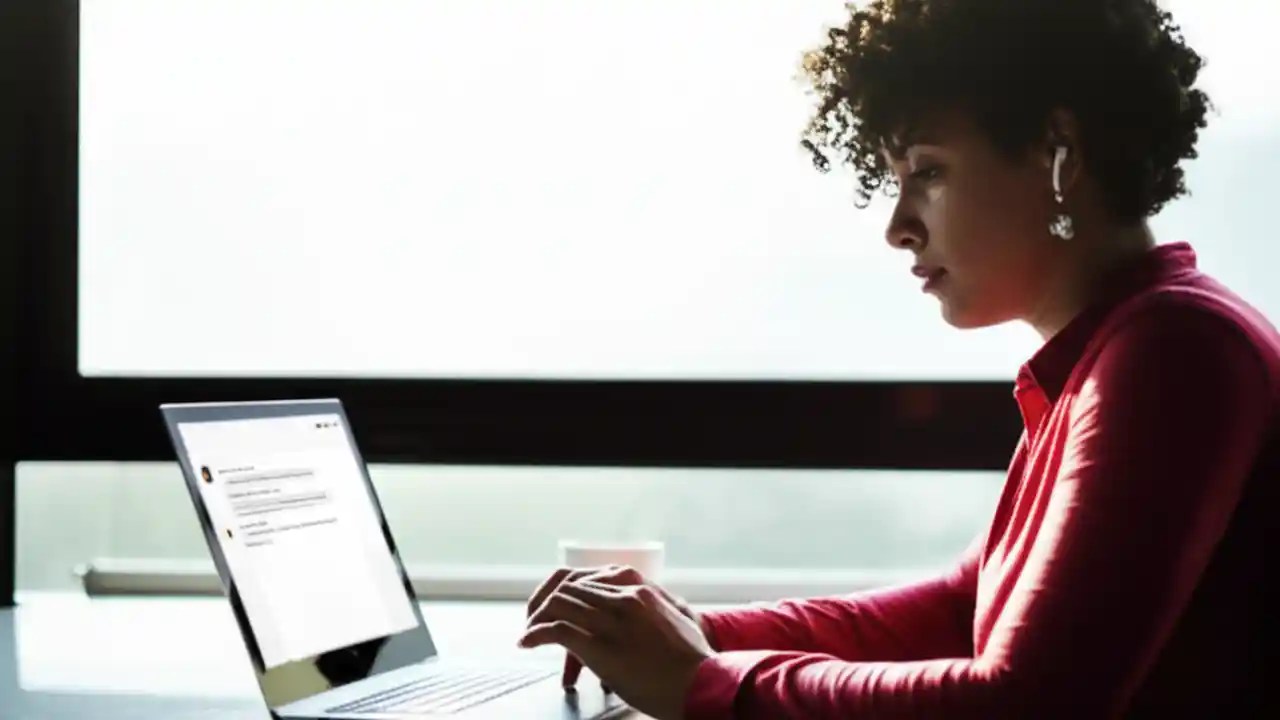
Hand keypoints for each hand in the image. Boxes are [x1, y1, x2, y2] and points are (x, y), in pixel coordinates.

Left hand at [526, 565, 704, 689]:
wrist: (703, 684)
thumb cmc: (693, 659)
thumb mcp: (675, 618)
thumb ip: (655, 605)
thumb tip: (647, 602)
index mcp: (639, 587)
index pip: (587, 577)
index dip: (565, 590)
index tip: (556, 604)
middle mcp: (622, 596)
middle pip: (569, 587)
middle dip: (546, 603)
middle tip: (535, 620)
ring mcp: (611, 620)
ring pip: (558, 603)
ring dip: (537, 618)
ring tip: (529, 632)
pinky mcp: (599, 645)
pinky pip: (555, 629)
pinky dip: (535, 634)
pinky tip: (527, 642)